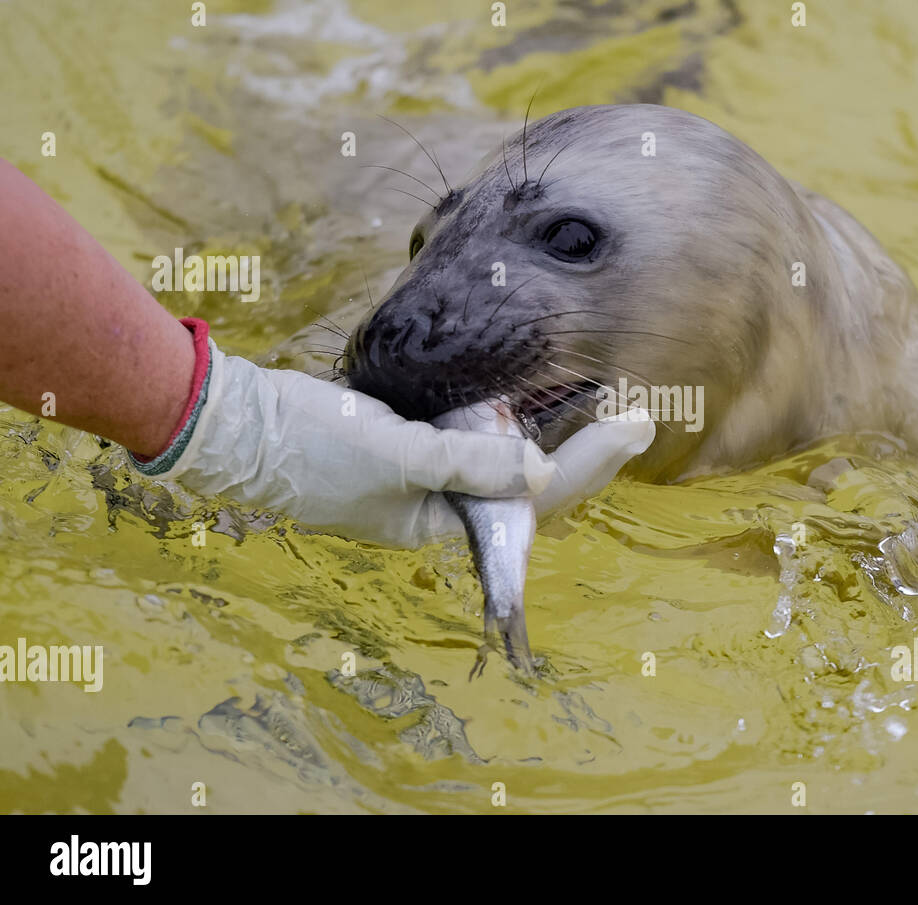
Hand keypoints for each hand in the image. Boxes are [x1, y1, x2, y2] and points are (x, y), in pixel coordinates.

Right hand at [134, 342, 653, 546]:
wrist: (233, 421)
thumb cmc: (310, 441)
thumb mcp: (395, 452)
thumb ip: (468, 464)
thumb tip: (537, 475)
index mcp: (435, 522)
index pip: (531, 501)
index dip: (588, 464)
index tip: (635, 426)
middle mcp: (436, 507)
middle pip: (528, 488)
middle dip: (586, 455)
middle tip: (641, 416)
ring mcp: (422, 476)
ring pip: (506, 465)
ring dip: (554, 439)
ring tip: (608, 412)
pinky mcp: (408, 444)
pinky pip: (475, 442)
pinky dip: (507, 424)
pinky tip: (536, 404)